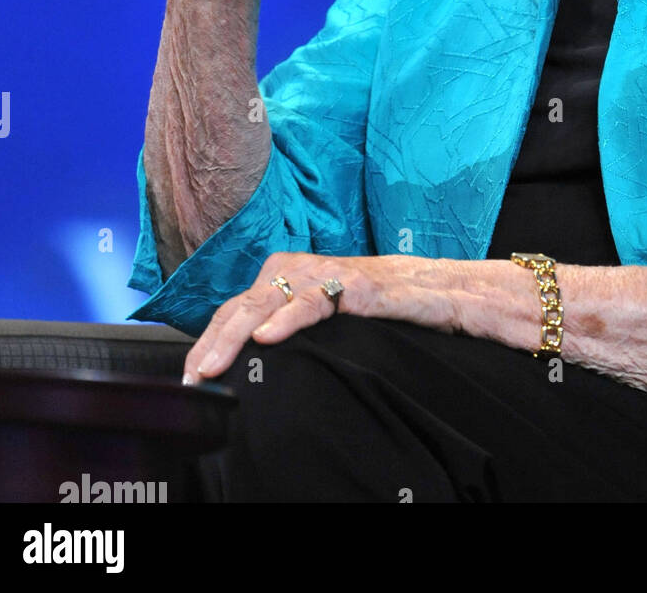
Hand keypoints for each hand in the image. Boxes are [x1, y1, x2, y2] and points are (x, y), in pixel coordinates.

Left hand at [181, 252, 463, 383]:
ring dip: (236, 332)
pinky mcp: (362, 285)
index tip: (193, 376)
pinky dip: (289, 316)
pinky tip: (269, 336)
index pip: (244, 306)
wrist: (454, 292)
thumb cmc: (396, 308)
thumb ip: (304, 331)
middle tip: (192, 377)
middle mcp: (311, 269)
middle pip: (247, 301)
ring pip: (271, 296)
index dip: (214, 338)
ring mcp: (336, 274)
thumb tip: (264, 363)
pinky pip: (317, 298)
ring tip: (212, 364)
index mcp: (301, 277)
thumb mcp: (340, 322)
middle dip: (213, 340)